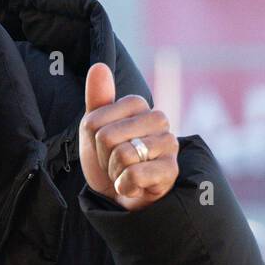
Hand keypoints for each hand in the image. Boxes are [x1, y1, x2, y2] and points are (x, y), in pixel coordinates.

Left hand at [78, 62, 179, 210]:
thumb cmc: (109, 161)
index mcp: (138, 105)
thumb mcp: (95, 130)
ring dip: (116, 174)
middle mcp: (158, 119)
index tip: (105, 149)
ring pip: (123, 155)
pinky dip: (126, 187)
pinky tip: (134, 187)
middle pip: (107, 137)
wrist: (122, 197)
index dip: (92, 142)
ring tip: (126, 174)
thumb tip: (99, 67)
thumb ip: (97, 100)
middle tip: (116, 165)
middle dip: (104, 159)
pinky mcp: (171, 170)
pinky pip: (135, 175)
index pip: (94, 122)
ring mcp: (168, 144)